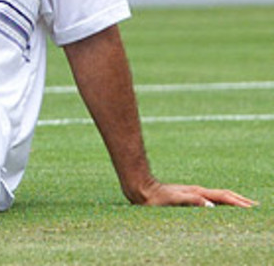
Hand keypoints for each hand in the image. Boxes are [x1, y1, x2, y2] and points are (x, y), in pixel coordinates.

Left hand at [131, 179, 255, 207]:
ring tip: (244, 204)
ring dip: (233, 199)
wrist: (142, 188)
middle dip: (240, 200)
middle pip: (224, 194)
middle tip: (255, 205)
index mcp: (197, 192)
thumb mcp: (173, 200)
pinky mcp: (189, 195)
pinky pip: (211, 198)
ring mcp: (194, 192)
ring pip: (218, 195)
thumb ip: (191, 201)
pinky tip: (223, 204)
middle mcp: (198, 191)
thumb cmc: (156, 198)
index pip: (223, 197)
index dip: (238, 202)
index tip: (250, 207)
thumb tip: (210, 205)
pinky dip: (222, 201)